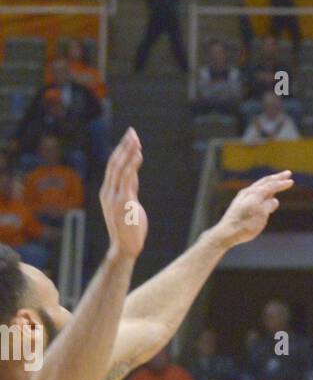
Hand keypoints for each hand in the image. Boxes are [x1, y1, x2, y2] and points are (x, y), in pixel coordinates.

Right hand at [100, 127, 147, 256]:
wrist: (125, 248)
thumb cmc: (129, 228)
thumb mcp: (129, 203)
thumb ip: (130, 187)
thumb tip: (133, 171)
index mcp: (107, 192)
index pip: (113, 166)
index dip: (121, 151)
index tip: (130, 138)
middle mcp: (107, 192)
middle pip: (114, 163)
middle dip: (123, 146)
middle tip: (132, 131)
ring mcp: (113, 197)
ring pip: (119, 168)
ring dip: (128, 152)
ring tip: (135, 139)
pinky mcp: (122, 203)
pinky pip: (127, 179)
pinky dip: (132, 165)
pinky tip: (138, 154)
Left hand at [212, 171, 294, 247]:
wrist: (226, 233)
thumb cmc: (244, 225)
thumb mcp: (261, 216)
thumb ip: (269, 205)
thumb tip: (274, 200)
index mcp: (255, 194)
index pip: (271, 185)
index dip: (281, 183)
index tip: (291, 181)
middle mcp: (248, 192)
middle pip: (265, 181)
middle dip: (277, 177)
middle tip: (287, 173)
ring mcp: (243, 197)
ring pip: (259, 185)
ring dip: (269, 182)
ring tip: (277, 181)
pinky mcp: (239, 203)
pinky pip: (254, 191)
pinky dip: (262, 189)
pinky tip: (263, 194)